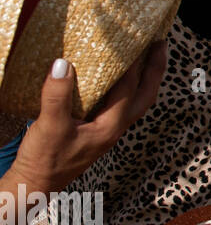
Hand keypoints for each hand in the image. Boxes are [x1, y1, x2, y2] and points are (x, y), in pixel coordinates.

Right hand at [7, 42, 166, 193]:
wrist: (35, 185)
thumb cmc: (44, 160)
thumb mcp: (49, 126)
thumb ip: (57, 95)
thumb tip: (63, 64)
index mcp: (110, 127)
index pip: (128, 89)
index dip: (133, 64)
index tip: (136, 39)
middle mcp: (115, 128)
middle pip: (146, 94)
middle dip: (156, 68)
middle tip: (160, 43)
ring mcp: (108, 130)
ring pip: (136, 100)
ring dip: (145, 77)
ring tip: (146, 55)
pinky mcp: (97, 131)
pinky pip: (120, 104)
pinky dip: (125, 87)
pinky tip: (116, 78)